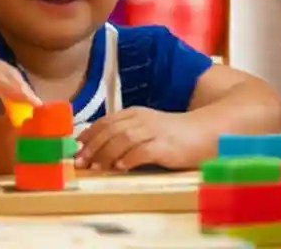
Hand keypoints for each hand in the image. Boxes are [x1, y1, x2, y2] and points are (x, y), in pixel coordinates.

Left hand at [75, 107, 205, 171]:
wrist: (205, 132)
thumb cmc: (173, 134)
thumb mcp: (146, 128)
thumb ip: (125, 134)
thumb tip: (99, 148)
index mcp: (135, 113)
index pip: (105, 122)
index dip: (88, 135)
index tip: (76, 148)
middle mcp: (142, 119)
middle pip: (110, 130)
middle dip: (92, 146)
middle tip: (80, 162)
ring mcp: (154, 131)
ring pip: (123, 139)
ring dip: (106, 153)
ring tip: (96, 166)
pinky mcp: (165, 145)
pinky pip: (143, 151)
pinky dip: (130, 158)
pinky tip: (121, 167)